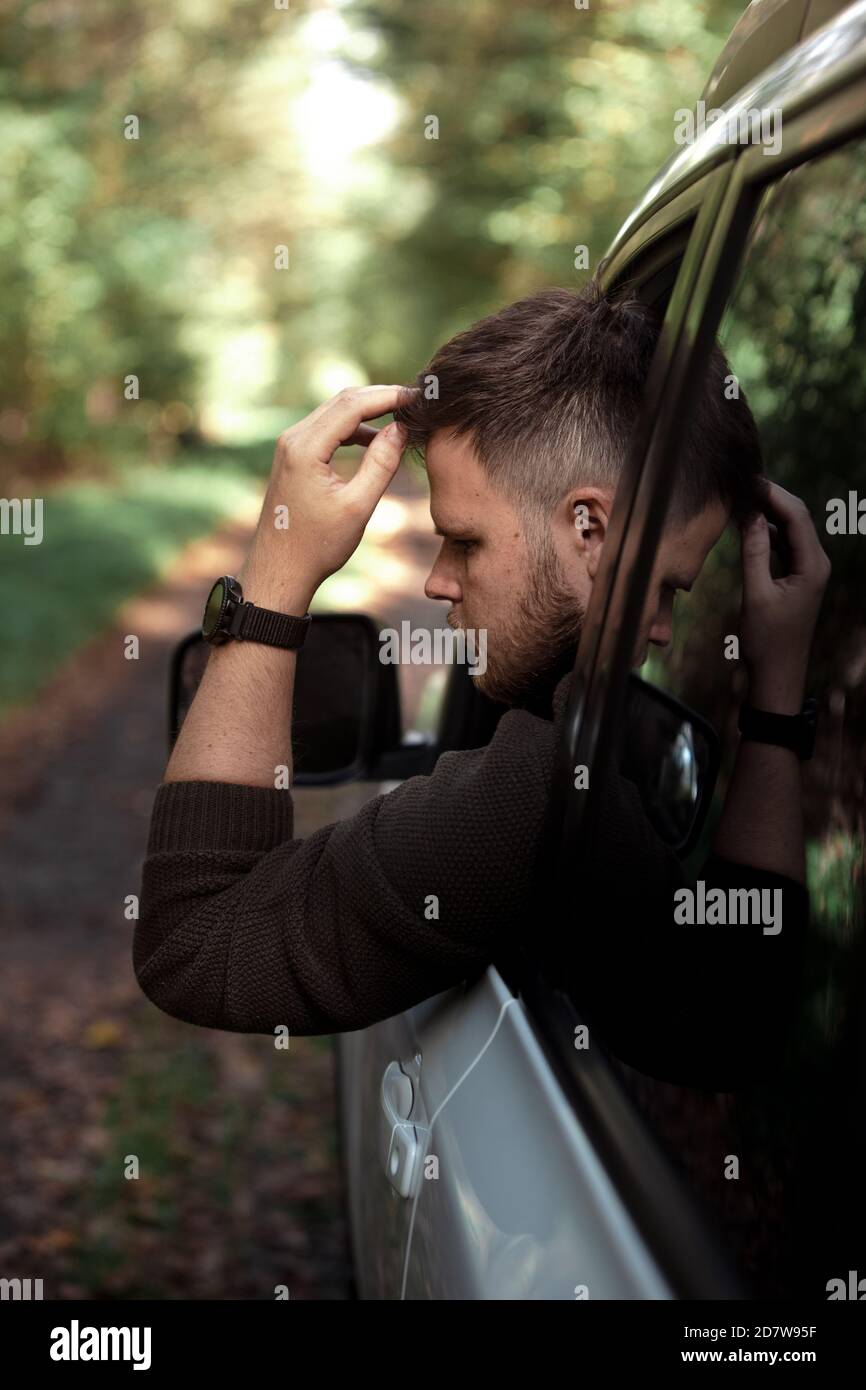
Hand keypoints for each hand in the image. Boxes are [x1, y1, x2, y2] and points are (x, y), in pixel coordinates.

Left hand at [239, 384, 415, 608]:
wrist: (280, 569)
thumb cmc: (317, 546)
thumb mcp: (358, 506)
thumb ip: (382, 463)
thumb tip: (401, 428)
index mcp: (306, 448)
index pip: (352, 405)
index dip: (388, 396)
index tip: (418, 396)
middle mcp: (293, 439)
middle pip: (342, 401)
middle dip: (380, 397)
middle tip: (415, 401)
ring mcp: (289, 446)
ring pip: (334, 412)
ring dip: (368, 411)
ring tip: (401, 418)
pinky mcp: (292, 456)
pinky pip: (327, 429)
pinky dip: (353, 428)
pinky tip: (376, 440)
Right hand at [739, 480, 830, 712]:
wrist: (776, 677)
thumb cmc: (767, 642)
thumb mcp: (756, 594)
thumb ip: (753, 552)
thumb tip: (748, 515)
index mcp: (813, 566)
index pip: (796, 516)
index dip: (772, 494)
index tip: (748, 479)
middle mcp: (816, 564)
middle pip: (795, 518)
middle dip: (770, 499)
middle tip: (741, 483)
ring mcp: (807, 571)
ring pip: (788, 530)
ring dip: (766, 514)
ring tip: (738, 499)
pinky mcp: (795, 578)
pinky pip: (782, 546)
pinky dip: (764, 534)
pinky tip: (744, 526)